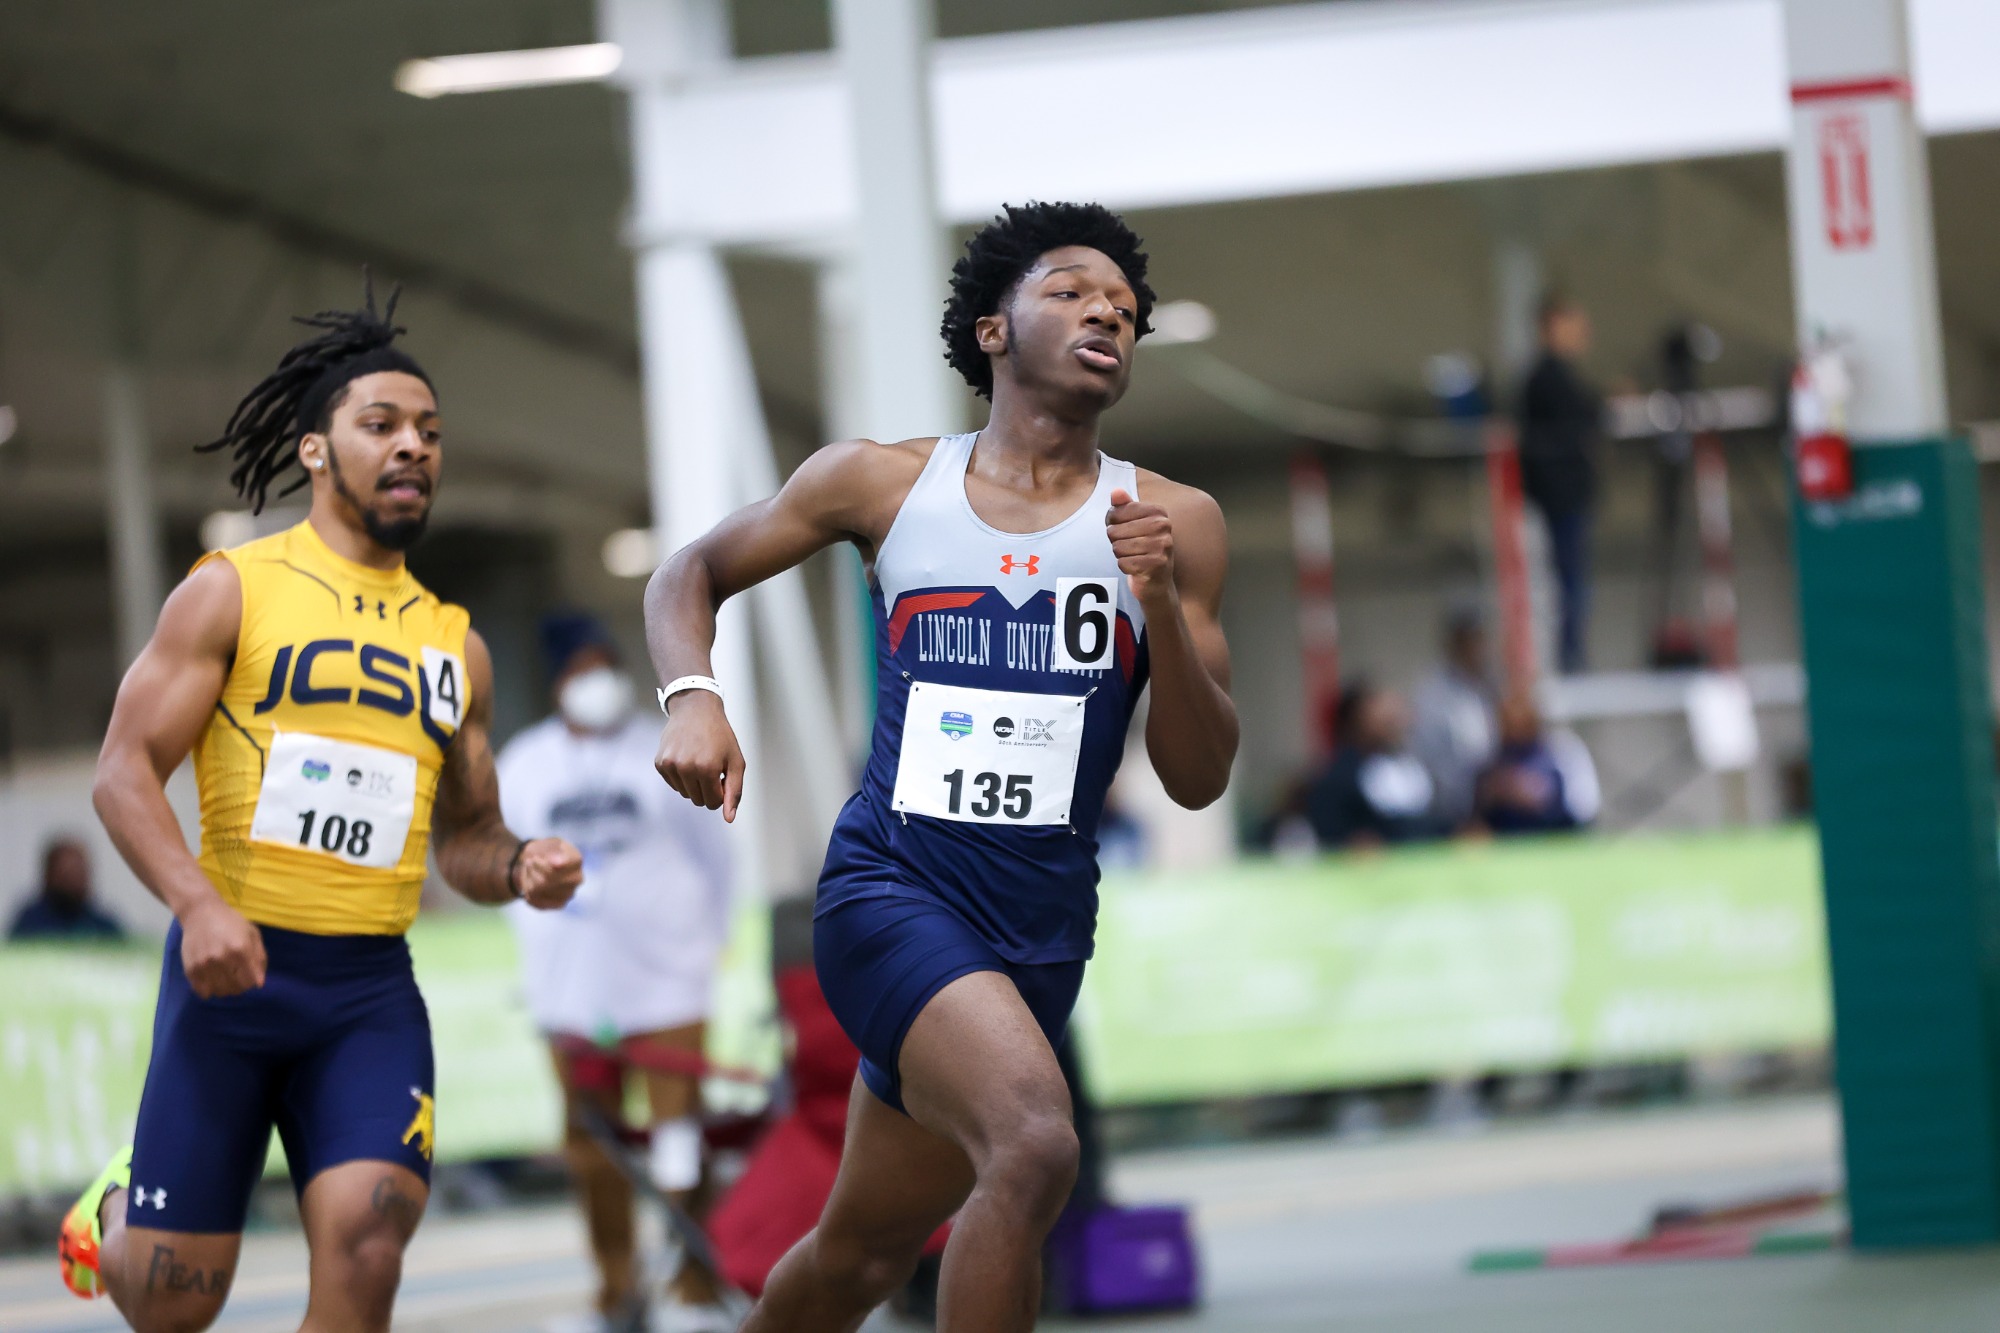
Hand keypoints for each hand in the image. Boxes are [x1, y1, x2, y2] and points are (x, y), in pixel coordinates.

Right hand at [179, 896, 266, 998]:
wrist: (200, 913)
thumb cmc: (231, 922)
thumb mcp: (252, 934)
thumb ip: (259, 958)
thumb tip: (259, 983)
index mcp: (240, 949)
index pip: (250, 981)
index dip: (253, 982)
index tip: (250, 976)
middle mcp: (222, 958)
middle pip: (236, 989)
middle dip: (240, 986)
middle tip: (237, 976)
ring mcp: (204, 965)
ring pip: (220, 992)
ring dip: (225, 989)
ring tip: (225, 978)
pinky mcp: (190, 969)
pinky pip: (202, 992)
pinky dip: (209, 990)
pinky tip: (211, 979)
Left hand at [515, 838, 583, 909]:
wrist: (539, 864)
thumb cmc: (544, 851)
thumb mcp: (547, 844)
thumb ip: (553, 850)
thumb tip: (558, 864)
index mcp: (576, 859)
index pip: (558, 866)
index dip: (543, 864)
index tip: (535, 858)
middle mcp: (578, 878)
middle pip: (547, 879)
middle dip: (533, 869)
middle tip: (530, 862)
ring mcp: (570, 893)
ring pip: (539, 889)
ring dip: (529, 878)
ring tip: (531, 872)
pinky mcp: (560, 904)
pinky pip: (536, 900)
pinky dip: (528, 892)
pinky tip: (532, 885)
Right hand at [654, 691, 746, 821]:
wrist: (695, 709)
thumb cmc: (720, 736)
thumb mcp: (736, 761)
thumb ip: (734, 792)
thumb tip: (729, 819)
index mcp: (707, 768)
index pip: (713, 803)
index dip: (721, 791)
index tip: (723, 775)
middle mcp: (686, 768)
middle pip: (699, 801)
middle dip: (708, 789)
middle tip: (712, 767)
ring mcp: (670, 765)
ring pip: (685, 794)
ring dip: (695, 783)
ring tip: (700, 760)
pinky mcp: (660, 763)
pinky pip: (674, 784)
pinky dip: (682, 777)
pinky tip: (687, 757)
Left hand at [1106, 488, 1175, 608]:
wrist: (1157, 581)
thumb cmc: (1144, 548)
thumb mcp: (1135, 524)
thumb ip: (1124, 506)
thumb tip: (1115, 492)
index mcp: (1158, 511)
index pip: (1118, 511)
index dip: (1112, 523)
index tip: (1122, 530)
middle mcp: (1163, 526)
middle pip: (1115, 530)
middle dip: (1116, 541)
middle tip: (1129, 546)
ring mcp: (1162, 545)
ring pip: (1118, 547)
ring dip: (1121, 555)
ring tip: (1133, 556)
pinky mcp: (1157, 564)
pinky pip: (1123, 563)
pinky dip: (1125, 567)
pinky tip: (1136, 567)